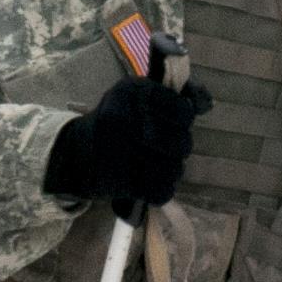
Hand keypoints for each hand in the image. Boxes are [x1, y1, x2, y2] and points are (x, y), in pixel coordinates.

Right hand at [43, 59, 210, 223]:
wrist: (73, 155)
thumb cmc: (115, 124)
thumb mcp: (138, 98)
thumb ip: (174, 96)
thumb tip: (207, 102)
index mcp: (132, 91)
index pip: (184, 111)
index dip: (181, 120)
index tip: (168, 122)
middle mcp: (126, 118)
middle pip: (183, 142)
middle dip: (176, 148)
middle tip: (158, 148)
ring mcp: (122, 151)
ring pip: (175, 169)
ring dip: (169, 171)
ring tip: (152, 166)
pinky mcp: (121, 180)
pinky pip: (162, 190)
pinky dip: (159, 189)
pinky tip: (147, 182)